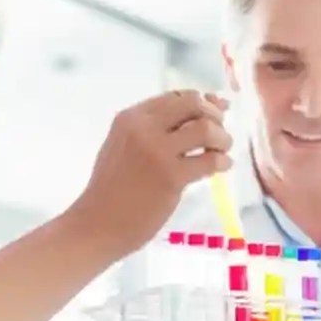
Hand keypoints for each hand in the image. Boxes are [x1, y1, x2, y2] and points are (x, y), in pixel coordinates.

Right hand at [68, 89, 232, 258]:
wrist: (97, 224)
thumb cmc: (111, 190)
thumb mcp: (123, 147)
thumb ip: (154, 131)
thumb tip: (194, 117)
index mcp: (131, 118)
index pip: (176, 97)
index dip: (201, 102)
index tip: (215, 113)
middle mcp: (144, 128)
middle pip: (193, 105)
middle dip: (215, 116)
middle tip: (220, 134)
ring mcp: (158, 151)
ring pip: (205, 129)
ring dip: (222, 138)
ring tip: (222, 150)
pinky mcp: (172, 176)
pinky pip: (209, 160)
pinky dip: (222, 161)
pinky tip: (222, 167)